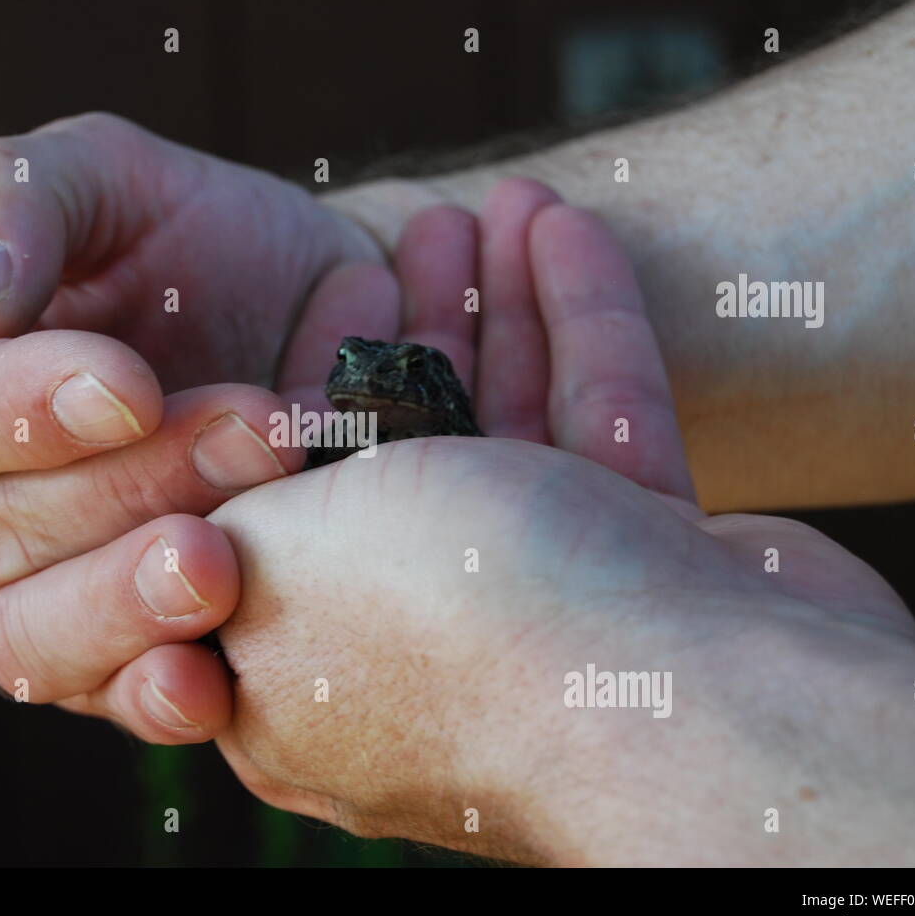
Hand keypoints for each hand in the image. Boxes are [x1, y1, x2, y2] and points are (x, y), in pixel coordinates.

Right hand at [0, 112, 390, 742]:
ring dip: (133, 599)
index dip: (17, 412)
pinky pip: (108, 702)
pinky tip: (204, 677)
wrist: (302, 320)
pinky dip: (153, 698)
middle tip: (256, 431)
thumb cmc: (181, 241)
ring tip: (226, 557)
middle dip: (128, 487)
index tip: (133, 385)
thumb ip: (3, 206)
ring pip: (31, 640)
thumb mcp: (96, 178)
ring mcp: (15, 601)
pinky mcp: (108, 658)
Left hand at [208, 194, 914, 864]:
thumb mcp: (278, 557)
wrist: (700, 714)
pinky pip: (600, 440)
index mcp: (304, 685)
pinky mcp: (645, 585)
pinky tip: (565, 227)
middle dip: (412, 335)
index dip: (287, 399)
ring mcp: (539, 622)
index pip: (276, 522)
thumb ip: (230, 517)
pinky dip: (584, 334)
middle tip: (419, 232)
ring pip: (509, 441)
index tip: (310, 304)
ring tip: (498, 201)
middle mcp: (416, 660)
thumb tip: (214, 503)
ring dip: (500, 313)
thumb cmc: (451, 627)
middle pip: (404, 465)